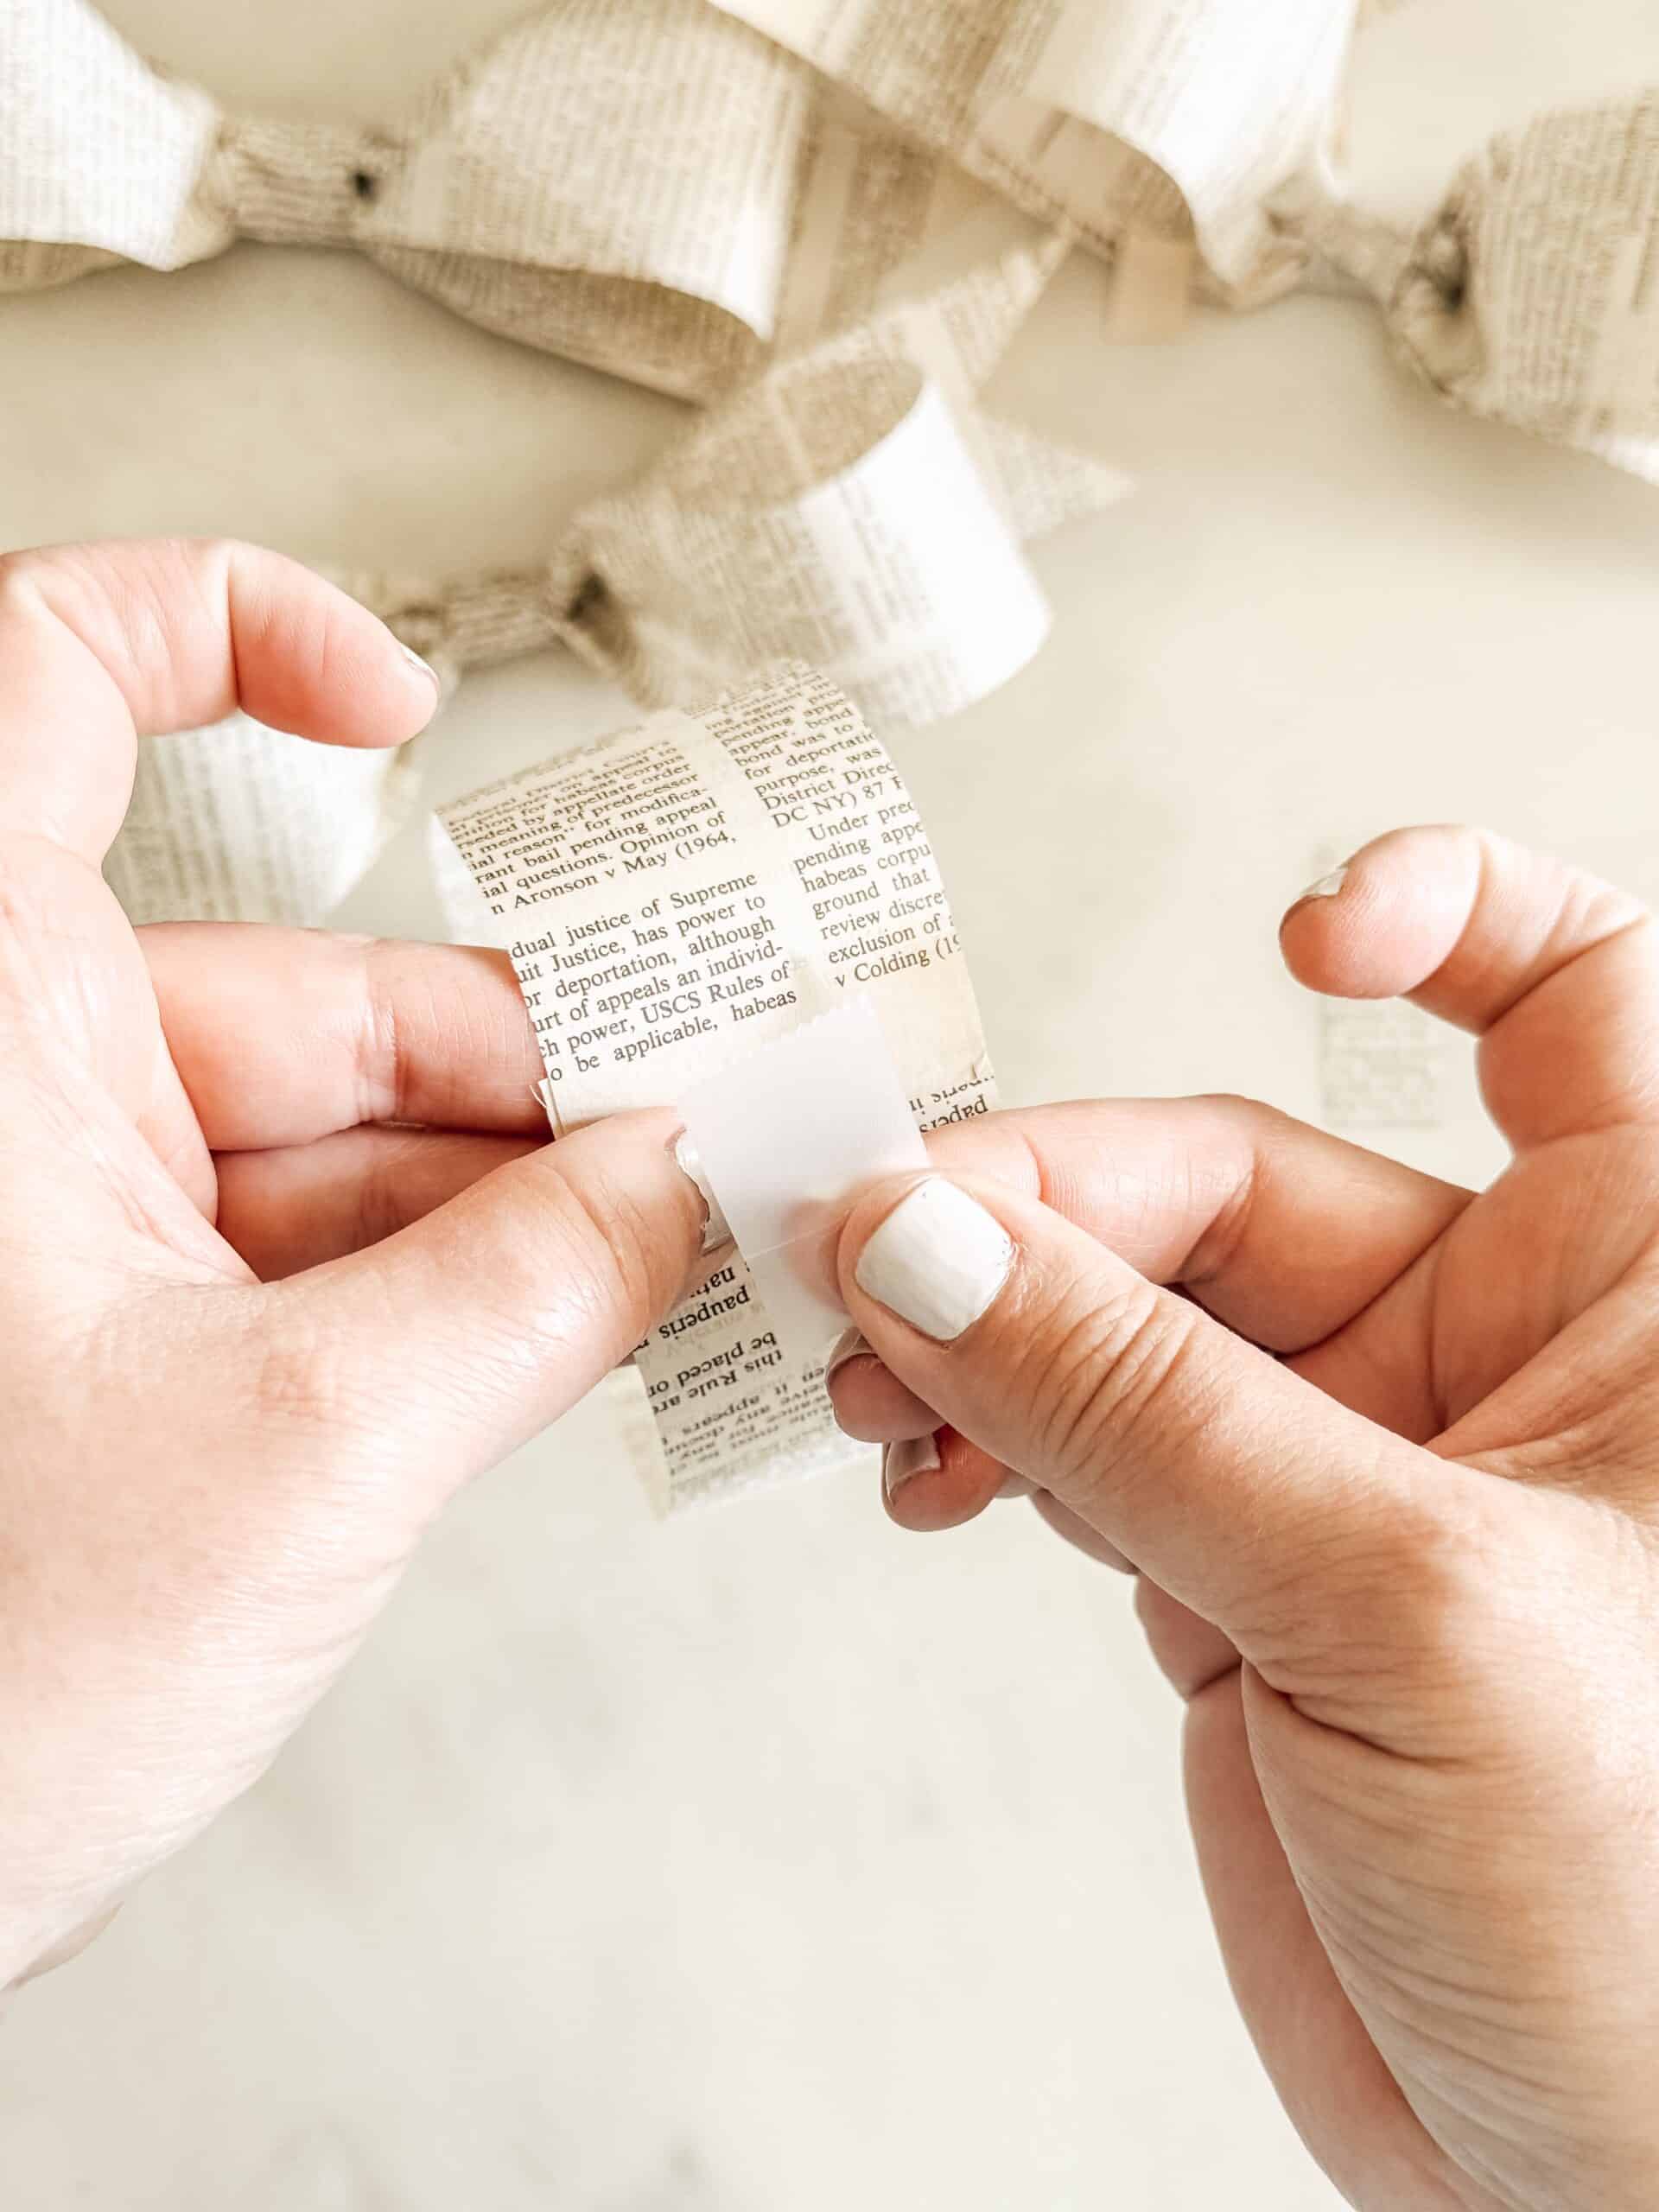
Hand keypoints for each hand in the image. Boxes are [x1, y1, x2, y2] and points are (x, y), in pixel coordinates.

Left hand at [0, 540, 702, 1988]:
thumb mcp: (299, 1458)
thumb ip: (531, 1298)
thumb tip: (686, 1187)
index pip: (52, 682)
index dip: (225, 636)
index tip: (393, 720)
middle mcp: (8, 1086)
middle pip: (305, 993)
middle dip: (523, 1070)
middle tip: (706, 1118)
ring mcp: (51, 1219)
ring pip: (324, 1147)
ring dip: (509, 1202)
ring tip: (684, 1242)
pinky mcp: (93, 1332)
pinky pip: (302, 1257)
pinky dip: (441, 1287)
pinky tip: (581, 1311)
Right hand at [828, 827, 1658, 2211]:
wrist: (1602, 2193)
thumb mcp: (1404, 1608)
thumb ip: (1145, 1410)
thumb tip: (928, 1243)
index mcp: (1641, 1291)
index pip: (1565, 996)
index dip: (1446, 916)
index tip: (1304, 932)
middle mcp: (1500, 1348)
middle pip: (1235, 1178)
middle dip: (1051, 1204)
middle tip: (879, 1245)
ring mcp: (1354, 1460)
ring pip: (1131, 1315)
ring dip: (983, 1323)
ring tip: (870, 1375)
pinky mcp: (1249, 1571)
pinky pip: (1089, 1445)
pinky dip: (988, 1440)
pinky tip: (923, 1472)